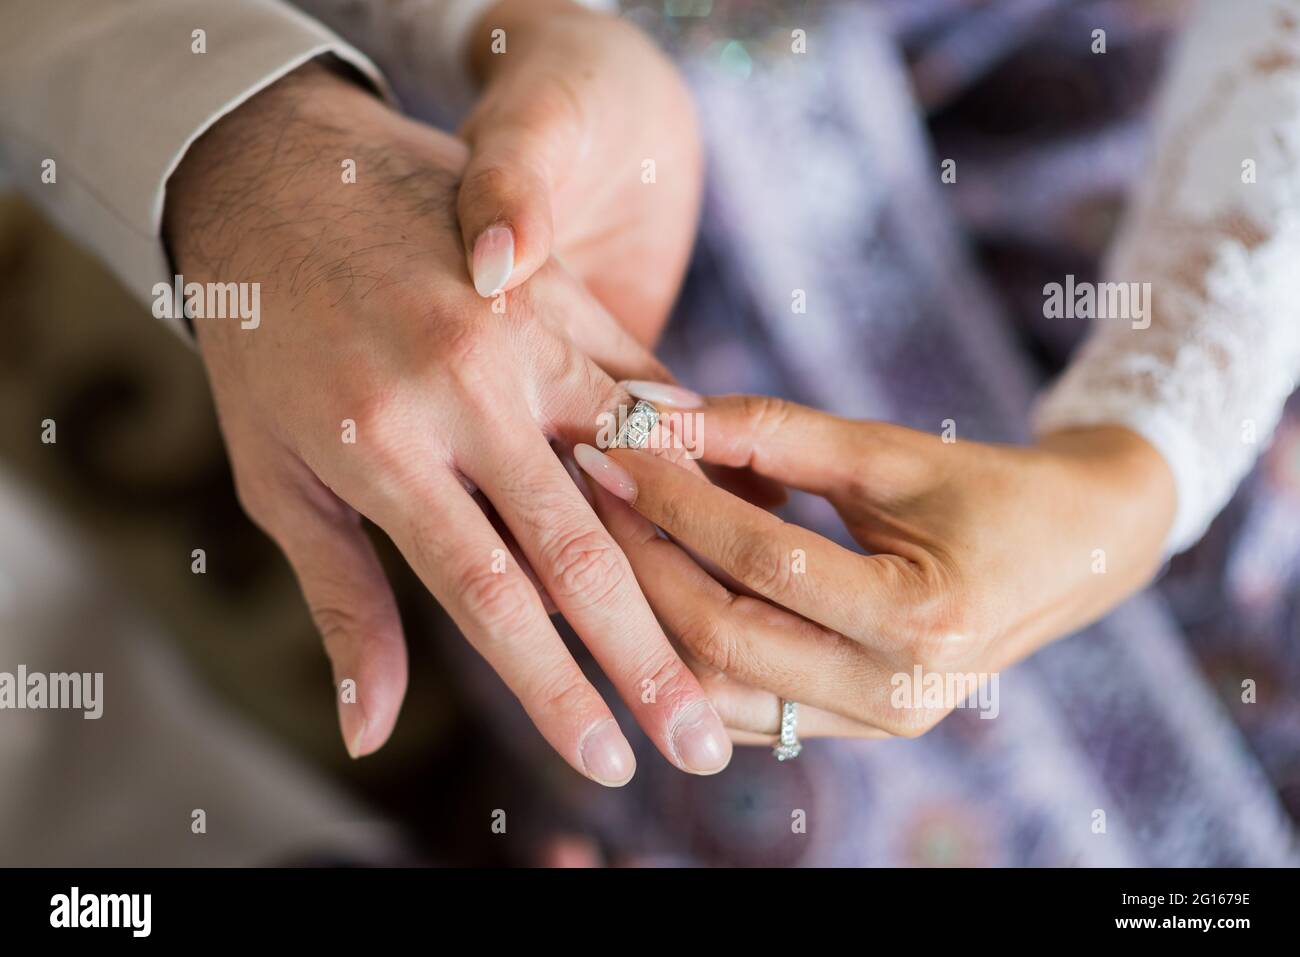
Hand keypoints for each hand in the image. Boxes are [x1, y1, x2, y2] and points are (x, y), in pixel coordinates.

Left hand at [164, 61, 730, 780]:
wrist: (277, 177)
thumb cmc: (266, 345)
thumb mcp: (279, 478)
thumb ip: (342, 601)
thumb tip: (370, 732)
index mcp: (382, 449)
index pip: (489, 598)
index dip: (556, 692)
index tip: (609, 761)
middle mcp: (464, 392)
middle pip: (581, 550)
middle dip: (649, 658)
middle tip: (703, 740)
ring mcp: (522, 333)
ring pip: (641, 465)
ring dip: (699, 561)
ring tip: (748, 636)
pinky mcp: (560, 292)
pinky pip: (651, 383)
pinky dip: (699, 452)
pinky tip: (743, 512)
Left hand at [575, 394, 1175, 742]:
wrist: (1074, 554)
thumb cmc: (988, 489)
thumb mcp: (886, 451)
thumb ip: (768, 432)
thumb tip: (653, 412)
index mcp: (920, 619)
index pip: (760, 560)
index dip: (674, 500)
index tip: (612, 446)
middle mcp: (897, 692)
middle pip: (724, 636)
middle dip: (643, 559)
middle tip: (593, 490)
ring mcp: (876, 725)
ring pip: (720, 688)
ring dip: (653, 615)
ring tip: (611, 539)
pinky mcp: (857, 730)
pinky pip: (746, 708)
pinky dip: (691, 656)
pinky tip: (654, 593)